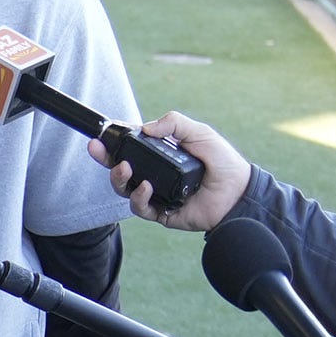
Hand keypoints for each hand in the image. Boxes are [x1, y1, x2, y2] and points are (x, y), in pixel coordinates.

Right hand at [106, 112, 248, 231]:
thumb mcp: (200, 133)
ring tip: (124, 169)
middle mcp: (155, 174)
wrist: (237, 191)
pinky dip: (138, 197)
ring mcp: (157, 194)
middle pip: (121, 168)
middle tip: (97, 150)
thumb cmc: (222, 161)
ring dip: (119, 178)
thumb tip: (146, 128)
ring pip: (125, 189)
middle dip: (105, 160)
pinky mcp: (162, 212)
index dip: (114, 143)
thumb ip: (175, 123)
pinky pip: (140, 208)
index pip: (131, 147)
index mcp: (161, 154)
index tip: (101, 137)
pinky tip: (145, 187)